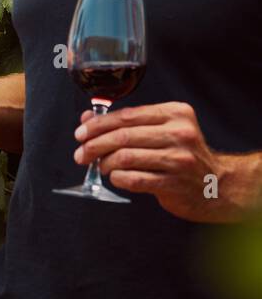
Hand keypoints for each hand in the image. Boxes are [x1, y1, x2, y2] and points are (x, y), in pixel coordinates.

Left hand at [74, 102, 253, 221]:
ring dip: (105, 163)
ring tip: (102, 167)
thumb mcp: (160, 130)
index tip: (80, 134)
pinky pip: (134, 179)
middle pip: (122, 136)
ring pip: (125, 158)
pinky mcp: (175, 184)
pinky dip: (118, 178)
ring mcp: (179, 159)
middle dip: (94, 146)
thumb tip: (87, 119)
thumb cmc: (183, 155)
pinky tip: (117, 178)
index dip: (97, 125)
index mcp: (175, 113)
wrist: (217, 185)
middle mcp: (180, 133)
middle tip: (81, 154)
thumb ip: (125, 122)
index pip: (126, 116)